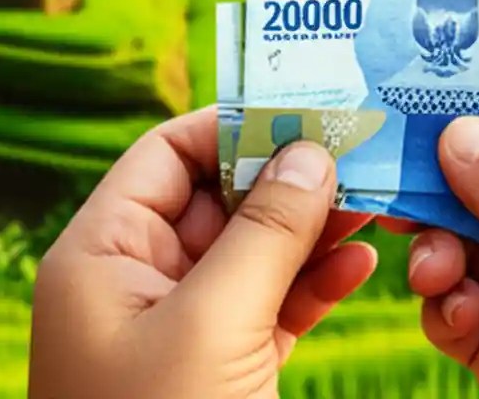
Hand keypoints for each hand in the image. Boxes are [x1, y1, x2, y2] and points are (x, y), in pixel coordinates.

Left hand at [28, 106, 376, 398]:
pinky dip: (313, 284)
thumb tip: (310, 151)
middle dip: (290, 176)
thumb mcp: (213, 325)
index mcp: (101, 256)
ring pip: (253, 253)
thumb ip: (265, 232)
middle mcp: (135, 283)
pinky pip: (269, 306)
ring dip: (313, 228)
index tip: (312, 109)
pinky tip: (361, 265)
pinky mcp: (219, 370)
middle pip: (219, 200)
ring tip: (377, 202)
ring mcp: (179, 329)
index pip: (168, 156)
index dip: (237, 126)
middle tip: (363, 150)